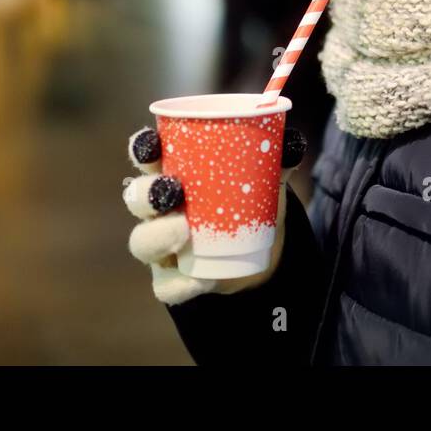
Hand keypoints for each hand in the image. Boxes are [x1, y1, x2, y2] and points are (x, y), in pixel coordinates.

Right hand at [122, 124, 307, 305]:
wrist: (255, 255)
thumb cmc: (246, 203)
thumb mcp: (262, 182)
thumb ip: (275, 163)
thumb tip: (293, 144)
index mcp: (174, 172)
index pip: (148, 155)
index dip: (143, 148)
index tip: (153, 146)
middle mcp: (159, 208)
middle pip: (137, 198)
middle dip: (147, 193)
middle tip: (173, 189)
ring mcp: (160, 246)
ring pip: (142, 242)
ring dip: (158, 236)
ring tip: (184, 232)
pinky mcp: (170, 280)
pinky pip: (166, 286)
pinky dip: (181, 284)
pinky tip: (199, 280)